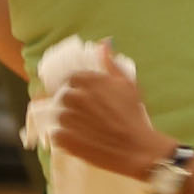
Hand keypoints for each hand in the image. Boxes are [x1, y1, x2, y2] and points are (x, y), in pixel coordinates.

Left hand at [49, 51, 164, 180]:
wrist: (137, 149)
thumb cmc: (134, 117)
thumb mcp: (128, 86)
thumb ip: (111, 65)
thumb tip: (103, 45)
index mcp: (88, 82)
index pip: (71, 78)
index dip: (75, 87)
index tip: (81, 96)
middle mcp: (75, 97)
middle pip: (62, 97)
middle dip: (70, 105)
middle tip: (83, 115)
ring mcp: (68, 119)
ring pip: (58, 116)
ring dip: (67, 121)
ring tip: (82, 130)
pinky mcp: (65, 139)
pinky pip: (56, 135)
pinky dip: (64, 138)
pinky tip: (78, 140)